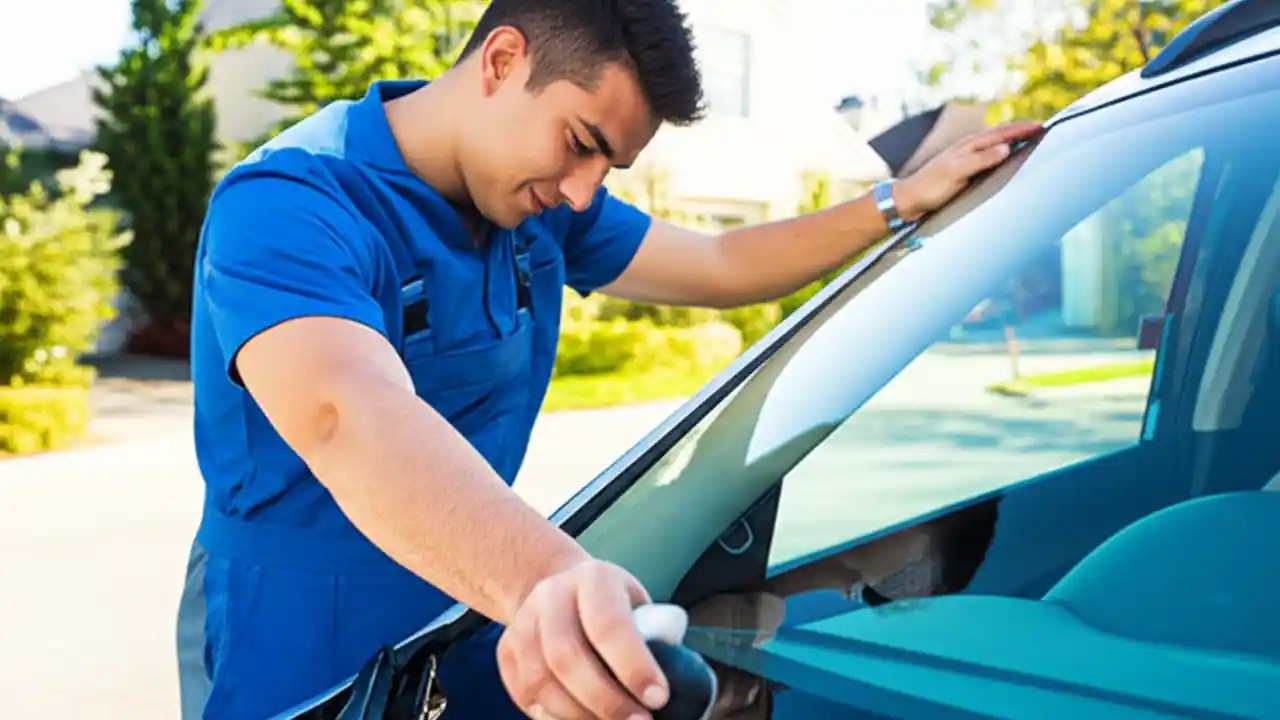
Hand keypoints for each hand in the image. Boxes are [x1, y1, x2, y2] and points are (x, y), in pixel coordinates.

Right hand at [497, 559, 668, 718]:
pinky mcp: (505, 649)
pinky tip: (579, 719)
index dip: (633, 666)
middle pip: (568, 657)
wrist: (561, 587)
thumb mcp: (638, 606)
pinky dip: (552, 716)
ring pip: (540, 680)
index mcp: (594, 578)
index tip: (657, 699)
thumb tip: (678, 682)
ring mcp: (523, 621)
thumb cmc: (614, 607)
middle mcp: (552, 595)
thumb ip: (654, 636)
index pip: (609, 625)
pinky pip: (523, 693)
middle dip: (606, 701)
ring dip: (577, 715)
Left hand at [893, 121, 1043, 220]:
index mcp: (969, 145)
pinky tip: (1003, 152)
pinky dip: (1000, 148)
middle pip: (999, 133)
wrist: (909, 199)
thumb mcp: (957, 172)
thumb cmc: (931, 186)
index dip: (1021, 129)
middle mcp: (968, 147)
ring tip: (1028, 135)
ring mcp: (965, 156)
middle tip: (1041, 127)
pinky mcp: (963, 167)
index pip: (1001, 133)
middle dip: (1020, 129)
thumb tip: (1006, 147)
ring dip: (1011, 136)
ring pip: (993, 141)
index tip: (1042, 126)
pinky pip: (988, 152)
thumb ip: (981, 160)